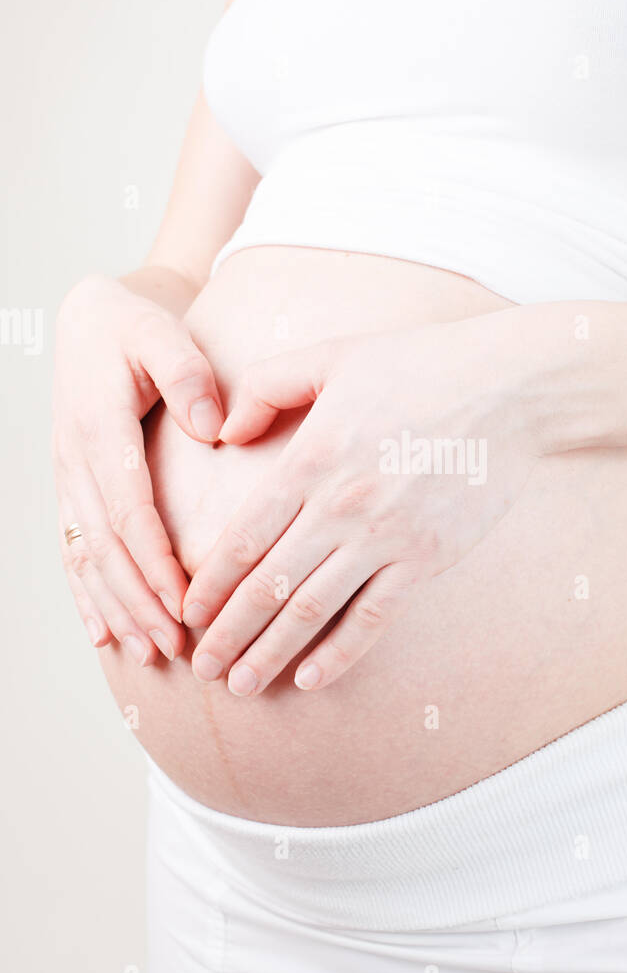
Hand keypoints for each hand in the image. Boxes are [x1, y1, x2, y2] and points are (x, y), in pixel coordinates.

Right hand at [53, 274, 224, 662]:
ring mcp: (67, 479)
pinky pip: (73, 551)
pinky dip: (88, 596)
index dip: (155, 560)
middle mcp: (75, 461)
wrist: (90, 319)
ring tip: (149, 653)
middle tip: (176, 646)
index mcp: (98, 428)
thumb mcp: (162, 332)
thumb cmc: (134, 327)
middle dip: (140, 602)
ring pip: (86, 558)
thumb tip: (213, 426)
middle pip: (105, 548)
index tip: (185, 600)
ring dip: (117, 609)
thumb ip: (188, 374)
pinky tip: (104, 634)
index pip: (129, 510)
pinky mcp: (71, 490)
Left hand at [184, 314, 538, 693]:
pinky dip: (341, 653)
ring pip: (313, 609)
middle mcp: (341, 506)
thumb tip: (225, 433)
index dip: (211, 585)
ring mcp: (386, 537)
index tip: (187, 615)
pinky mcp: (427, 557)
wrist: (510, 388)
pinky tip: (311, 678)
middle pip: (268, 584)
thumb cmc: (421, 365)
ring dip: (271, 653)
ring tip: (241, 686)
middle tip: (200, 669)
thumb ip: (268, 387)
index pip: (245, 538)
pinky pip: (374, 617)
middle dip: (227, 633)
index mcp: (311, 459)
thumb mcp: (333, 356)